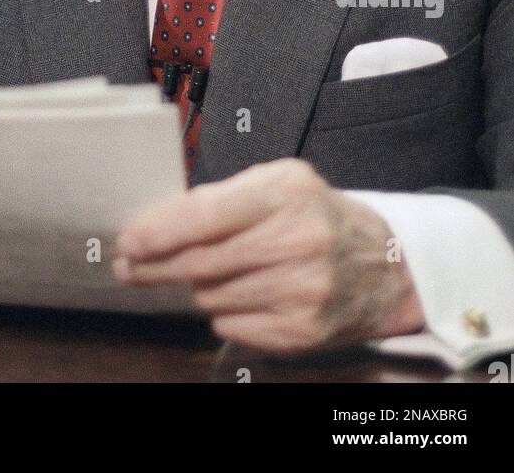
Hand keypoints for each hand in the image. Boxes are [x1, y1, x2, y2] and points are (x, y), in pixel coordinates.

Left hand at [112, 158, 424, 353]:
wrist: (384, 265)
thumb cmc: (317, 217)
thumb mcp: (279, 184)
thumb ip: (223, 198)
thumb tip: (158, 221)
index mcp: (287, 192)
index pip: (206, 216)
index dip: (159, 231)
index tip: (129, 240)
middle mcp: (298, 241)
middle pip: (201, 262)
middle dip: (156, 265)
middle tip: (130, 266)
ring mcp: (303, 290)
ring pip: (211, 295)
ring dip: (192, 286)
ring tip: (192, 274)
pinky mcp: (302, 330)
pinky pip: (231, 324)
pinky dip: (222, 310)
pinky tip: (235, 294)